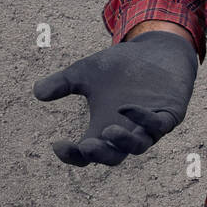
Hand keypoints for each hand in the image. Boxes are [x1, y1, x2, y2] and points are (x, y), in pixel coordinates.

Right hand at [33, 30, 198, 165]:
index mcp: (103, 128)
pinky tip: (128, 108)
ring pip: (139, 146)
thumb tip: (37, 91)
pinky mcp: (169, 114)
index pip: (87, 154)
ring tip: (109, 131)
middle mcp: (127, 132)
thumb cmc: (119, 66)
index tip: (58, 145)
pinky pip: (158, 125)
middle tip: (87, 146)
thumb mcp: (86, 72)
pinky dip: (144, 120)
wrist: (154, 49)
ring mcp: (149, 125)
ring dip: (124, 142)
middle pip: (113, 157)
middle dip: (100, 154)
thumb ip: (64, 83)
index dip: (72, 156)